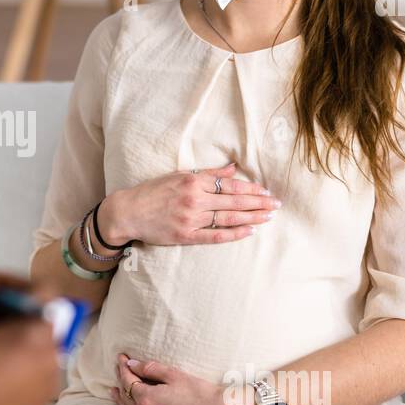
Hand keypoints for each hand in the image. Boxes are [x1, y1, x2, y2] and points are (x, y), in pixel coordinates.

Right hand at [0, 269, 62, 404]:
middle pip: (41, 317)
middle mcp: (49, 360)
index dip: (16, 282)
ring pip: (37, 343)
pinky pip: (34, 367)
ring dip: (15, 333)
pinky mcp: (36, 402)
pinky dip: (16, 358)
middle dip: (13, 309)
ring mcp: (45, 384)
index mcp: (36, 337)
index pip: (43, 291)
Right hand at [97, 162, 279, 246]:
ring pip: (228, 218)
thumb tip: (232, 168)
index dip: (251, 189)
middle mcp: (194, 199)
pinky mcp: (185, 236)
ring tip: (268, 216)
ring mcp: (191, 219)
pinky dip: (233, 234)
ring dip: (251, 217)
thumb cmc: (153, 192)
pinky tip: (249, 231)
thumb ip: (207, 173)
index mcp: (193, 181)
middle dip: (258, 203)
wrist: (128, 212)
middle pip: (234, 202)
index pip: (230, 186)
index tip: (266, 191)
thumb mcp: (179, 175)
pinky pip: (215, 235)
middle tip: (276, 204)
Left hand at [109, 354, 251, 404]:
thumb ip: (150, 369)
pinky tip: (129, 403)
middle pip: (125, 393)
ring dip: (120, 395)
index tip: (121, 355)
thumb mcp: (173, 375)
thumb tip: (131, 364)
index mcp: (146, 398)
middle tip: (119, 364)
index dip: (123, 366)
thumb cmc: (197, 393)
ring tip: (114, 387)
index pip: (127, 379)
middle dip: (120, 378)